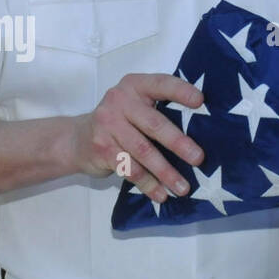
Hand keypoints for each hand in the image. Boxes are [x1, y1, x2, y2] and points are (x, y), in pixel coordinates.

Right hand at [71, 72, 205, 202]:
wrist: (77, 139)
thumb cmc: (120, 121)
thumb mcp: (136, 105)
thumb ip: (159, 109)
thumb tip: (202, 132)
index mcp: (135, 85)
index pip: (161, 84)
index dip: (180, 91)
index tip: (200, 101)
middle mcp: (119, 101)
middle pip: (154, 124)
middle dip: (179, 143)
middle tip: (199, 159)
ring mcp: (108, 125)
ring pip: (143, 151)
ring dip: (166, 172)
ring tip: (183, 187)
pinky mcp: (102, 149)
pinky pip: (130, 169)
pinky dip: (148, 184)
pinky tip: (161, 194)